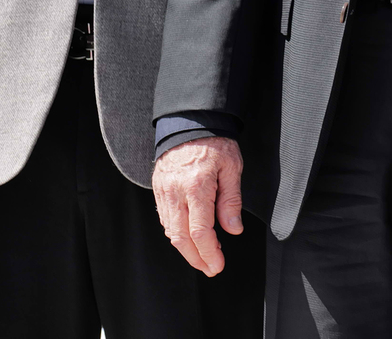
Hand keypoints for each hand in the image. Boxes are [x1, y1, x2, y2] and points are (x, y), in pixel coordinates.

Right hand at [151, 137, 243, 275]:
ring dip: (186, 249)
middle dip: (196, 258)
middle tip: (210, 268)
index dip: (209, 252)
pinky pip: (165, 219)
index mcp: (197, 187)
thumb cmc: (215, 143)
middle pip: (181, 238)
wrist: (189, 123)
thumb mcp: (232, 167)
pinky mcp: (158, 191)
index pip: (200, 231)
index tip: (217, 265)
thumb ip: (231, 200)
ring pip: (171, 231)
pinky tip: (190, 238)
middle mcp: (176, 193)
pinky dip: (177, 233)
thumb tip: (233, 229)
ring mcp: (164, 193)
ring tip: (204, 256)